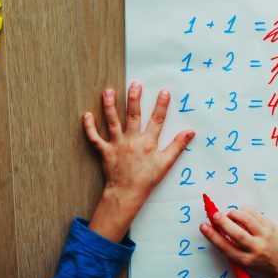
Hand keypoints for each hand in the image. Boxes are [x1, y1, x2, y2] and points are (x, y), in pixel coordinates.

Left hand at [83, 83, 193, 240]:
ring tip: (108, 91)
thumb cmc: (147, 179)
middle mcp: (132, 140)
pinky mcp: (105, 151)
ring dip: (110, 106)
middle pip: (133, 115)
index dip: (161, 105)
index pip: (157, 120)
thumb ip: (177, 146)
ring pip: (112, 122)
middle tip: (135, 84)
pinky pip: (94, 138)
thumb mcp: (166, 163)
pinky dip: (89, 127)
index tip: (164, 91)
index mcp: (148, 142)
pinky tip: (87, 115)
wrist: (126, 194)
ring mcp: (117, 145)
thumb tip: (190, 132)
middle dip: (134, 98)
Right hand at [200, 208, 277, 276]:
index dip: (212, 236)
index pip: (226, 247)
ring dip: (234, 214)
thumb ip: (232, 248)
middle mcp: (256, 249)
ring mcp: (265, 237)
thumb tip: (217, 228)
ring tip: (229, 214)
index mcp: (245, 260)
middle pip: (237, 233)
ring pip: (247, 220)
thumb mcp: (244, 261)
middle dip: (223, 222)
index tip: (203, 226)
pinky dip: (245, 211)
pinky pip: (255, 214)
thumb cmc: (259, 262)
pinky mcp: (271, 227)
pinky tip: (241, 213)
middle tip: (214, 215)